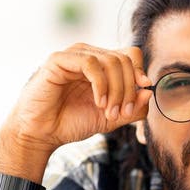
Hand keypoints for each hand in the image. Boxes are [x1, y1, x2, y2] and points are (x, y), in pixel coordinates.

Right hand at [1, 43, 152, 155]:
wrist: (41, 133)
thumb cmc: (71, 123)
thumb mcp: (110, 119)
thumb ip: (131, 108)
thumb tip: (149, 92)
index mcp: (102, 66)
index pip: (130, 56)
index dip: (139, 73)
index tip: (140, 97)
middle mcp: (89, 56)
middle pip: (124, 59)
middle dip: (129, 89)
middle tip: (122, 113)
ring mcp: (74, 56)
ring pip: (111, 60)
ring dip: (117, 90)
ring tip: (109, 112)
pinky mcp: (59, 60)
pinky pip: (90, 63)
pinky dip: (101, 84)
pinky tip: (98, 102)